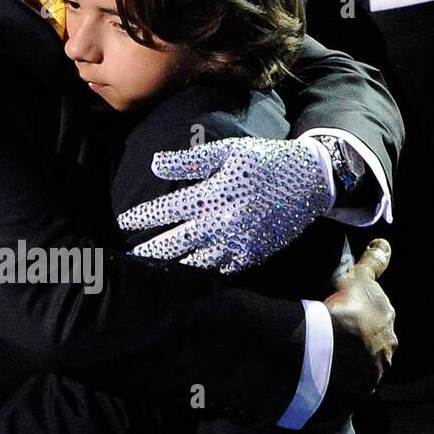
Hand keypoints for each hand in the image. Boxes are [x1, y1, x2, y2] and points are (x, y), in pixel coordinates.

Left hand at [117, 137, 333, 272]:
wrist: (310, 181)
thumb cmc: (265, 160)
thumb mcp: (228, 152)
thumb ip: (190, 160)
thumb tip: (154, 164)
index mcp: (214, 194)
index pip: (167, 209)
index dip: (142, 217)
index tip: (123, 222)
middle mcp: (223, 224)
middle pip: (175, 243)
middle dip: (147, 251)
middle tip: (124, 259)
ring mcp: (238, 245)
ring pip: (194, 264)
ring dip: (168, 270)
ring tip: (145, 275)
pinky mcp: (251, 258)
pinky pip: (218, 273)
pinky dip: (197, 278)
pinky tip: (181, 281)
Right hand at [324, 239, 396, 410]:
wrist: (333, 342)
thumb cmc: (346, 304)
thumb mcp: (359, 275)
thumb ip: (374, 261)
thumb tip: (385, 242)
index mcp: (387, 319)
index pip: (379, 317)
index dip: (362, 315)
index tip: (347, 314)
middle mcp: (388, 345)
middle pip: (375, 342)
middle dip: (361, 340)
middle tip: (337, 336)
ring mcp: (377, 368)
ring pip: (367, 364)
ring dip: (354, 362)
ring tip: (332, 358)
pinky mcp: (364, 387)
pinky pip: (356, 385)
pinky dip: (347, 381)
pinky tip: (332, 376)